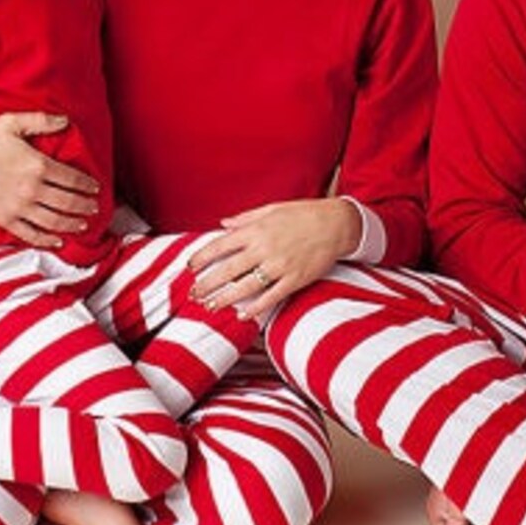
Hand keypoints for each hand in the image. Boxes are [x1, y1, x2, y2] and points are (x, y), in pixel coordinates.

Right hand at [0, 111, 99, 246]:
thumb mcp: (11, 122)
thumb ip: (41, 121)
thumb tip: (66, 120)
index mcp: (37, 165)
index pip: (72, 178)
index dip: (87, 184)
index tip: (96, 188)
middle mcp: (32, 189)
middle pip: (67, 202)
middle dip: (85, 206)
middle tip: (95, 208)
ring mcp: (18, 207)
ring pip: (54, 220)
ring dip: (72, 223)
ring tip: (84, 224)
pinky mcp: (5, 220)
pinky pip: (30, 234)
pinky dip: (46, 240)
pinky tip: (57, 241)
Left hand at [188, 198, 357, 319]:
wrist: (336, 224)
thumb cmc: (302, 214)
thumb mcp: (271, 209)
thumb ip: (245, 218)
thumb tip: (223, 224)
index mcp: (256, 230)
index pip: (220, 245)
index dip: (202, 257)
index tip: (190, 267)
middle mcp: (264, 248)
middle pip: (227, 270)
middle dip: (207, 283)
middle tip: (193, 294)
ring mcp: (279, 266)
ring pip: (245, 287)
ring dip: (225, 298)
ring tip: (210, 306)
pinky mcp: (294, 280)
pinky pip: (271, 297)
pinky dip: (255, 308)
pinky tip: (242, 315)